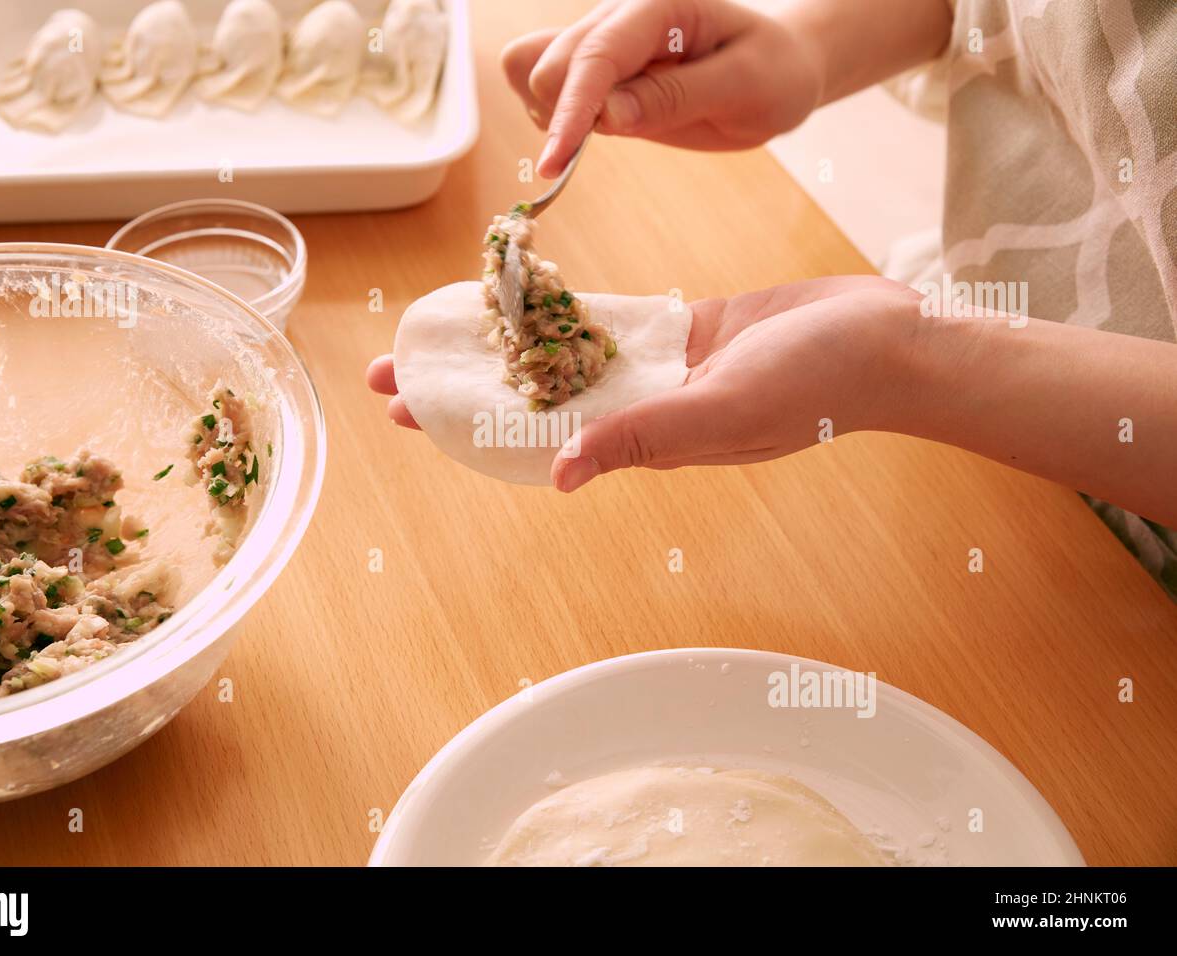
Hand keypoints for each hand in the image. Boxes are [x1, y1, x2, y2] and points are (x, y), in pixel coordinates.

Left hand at [366, 276, 924, 490]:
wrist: (886, 342)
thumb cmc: (816, 387)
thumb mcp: (720, 413)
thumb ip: (642, 437)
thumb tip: (561, 474)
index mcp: (646, 441)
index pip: (531, 437)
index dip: (466, 424)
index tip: (406, 411)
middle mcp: (645, 410)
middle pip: (531, 397)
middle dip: (465, 384)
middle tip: (396, 368)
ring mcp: (665, 371)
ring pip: (565, 358)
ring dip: (504, 346)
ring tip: (443, 333)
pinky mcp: (688, 333)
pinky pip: (614, 322)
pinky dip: (569, 312)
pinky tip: (523, 301)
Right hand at [501, 0, 824, 176]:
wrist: (777, 73)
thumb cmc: (773, 75)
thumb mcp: (743, 87)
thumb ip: (674, 97)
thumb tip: (606, 116)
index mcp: (659, 6)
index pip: (597, 56)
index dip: (572, 111)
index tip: (556, 163)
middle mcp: (620, 15)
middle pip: (549, 65)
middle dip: (564, 116)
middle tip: (619, 141)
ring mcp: (602, 40)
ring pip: (533, 73)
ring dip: (554, 116)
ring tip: (614, 130)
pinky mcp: (594, 69)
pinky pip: (541, 86)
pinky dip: (554, 117)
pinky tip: (596, 129)